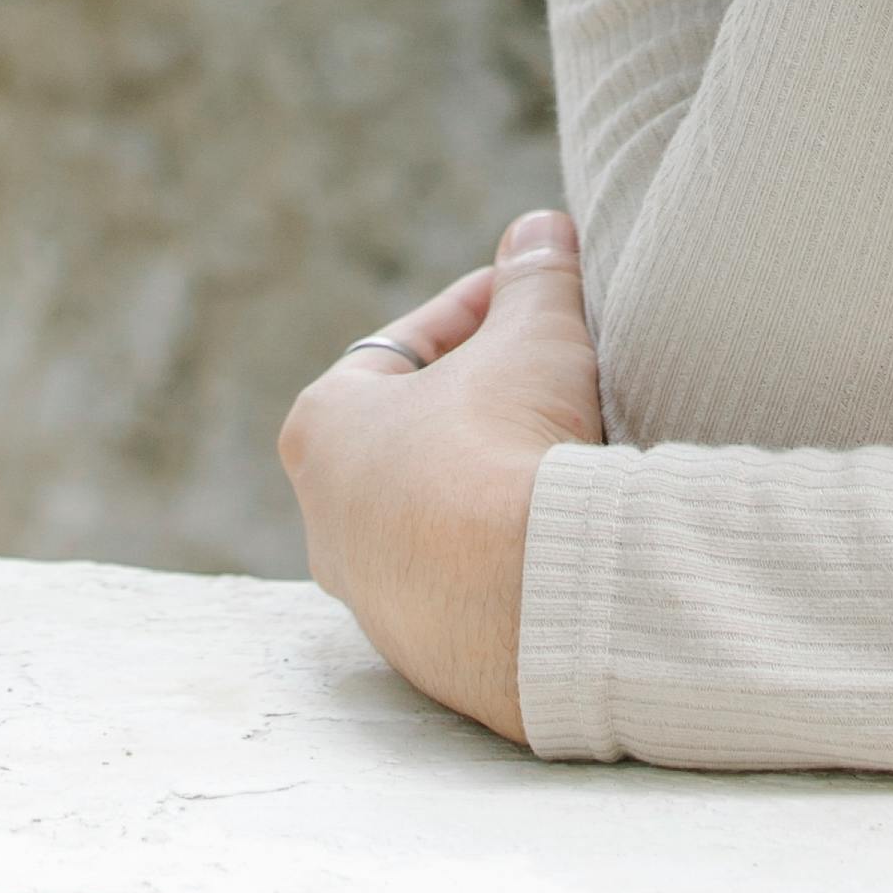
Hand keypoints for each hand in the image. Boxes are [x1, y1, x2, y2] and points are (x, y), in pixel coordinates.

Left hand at [277, 206, 602, 740]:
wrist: (529, 594)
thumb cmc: (505, 447)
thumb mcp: (534, 336)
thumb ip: (534, 277)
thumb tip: (542, 231)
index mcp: (323, 431)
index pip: (401, 349)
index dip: (477, 313)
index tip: (531, 299)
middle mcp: (329, 524)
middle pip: (414, 438)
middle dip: (484, 403)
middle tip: (553, 378)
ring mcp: (377, 601)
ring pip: (437, 521)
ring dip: (494, 485)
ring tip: (569, 457)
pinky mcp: (431, 661)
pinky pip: (472, 589)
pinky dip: (510, 555)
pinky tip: (565, 532)